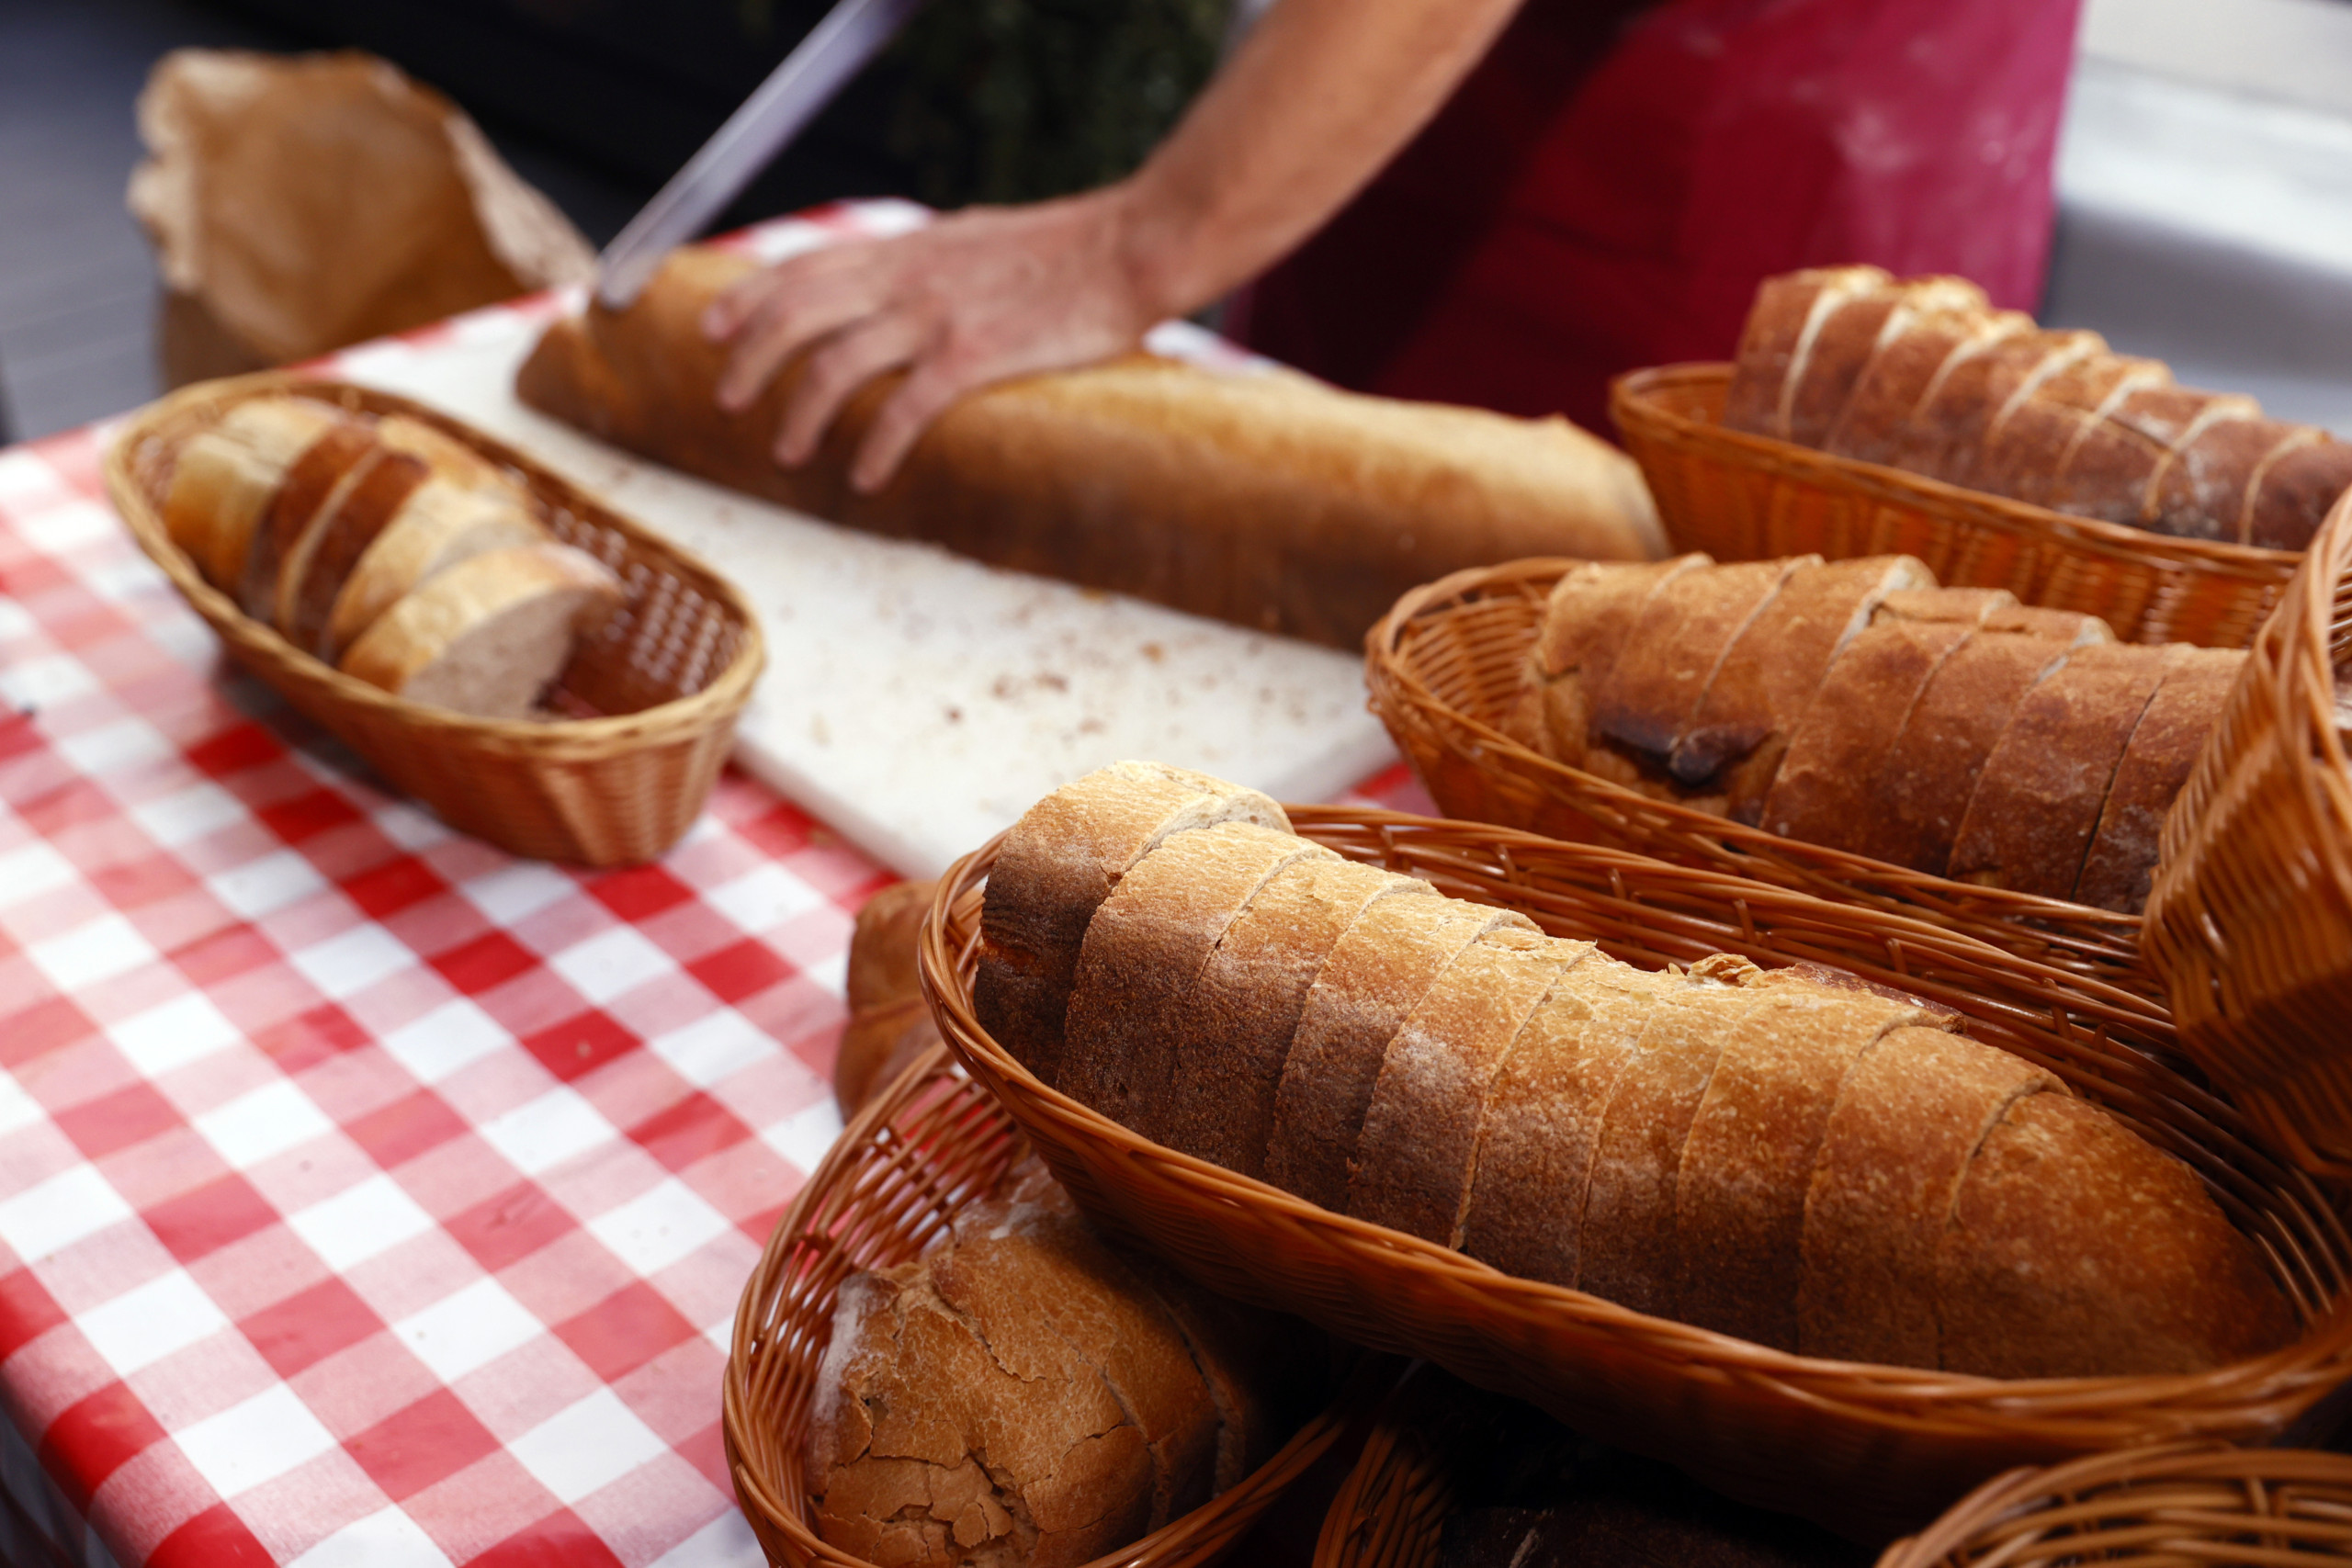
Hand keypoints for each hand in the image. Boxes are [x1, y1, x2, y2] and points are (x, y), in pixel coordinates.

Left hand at [702, 187, 1165, 491]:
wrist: (1133, 247)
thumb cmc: (1070, 249)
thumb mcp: (978, 239)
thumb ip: (930, 264)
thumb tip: (901, 289)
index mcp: (907, 246)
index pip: (801, 265)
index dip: (746, 297)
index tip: (709, 328)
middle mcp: (907, 276)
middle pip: (796, 315)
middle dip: (749, 360)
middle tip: (727, 402)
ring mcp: (937, 315)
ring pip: (834, 365)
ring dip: (798, 414)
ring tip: (784, 452)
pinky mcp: (976, 354)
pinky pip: (904, 407)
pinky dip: (874, 445)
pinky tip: (863, 477)